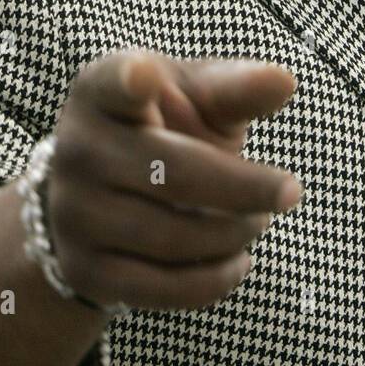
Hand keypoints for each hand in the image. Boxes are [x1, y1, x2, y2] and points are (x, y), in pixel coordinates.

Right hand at [44, 50, 301, 311]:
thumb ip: (235, 88)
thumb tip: (285, 82)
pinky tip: (238, 260)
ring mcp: (73, 213)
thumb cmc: (164, 127)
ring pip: (173, 236)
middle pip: (174, 172)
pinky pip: (160, 288)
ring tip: (259, 220)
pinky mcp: (83, 270)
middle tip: (291, 192)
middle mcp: (77, 149)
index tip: (145, 77)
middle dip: (246, 188)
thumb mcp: (193, 98)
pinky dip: (214, 280)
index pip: (113, 81)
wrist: (103, 194)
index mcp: (102, 90)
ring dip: (234, 233)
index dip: (129, 79)